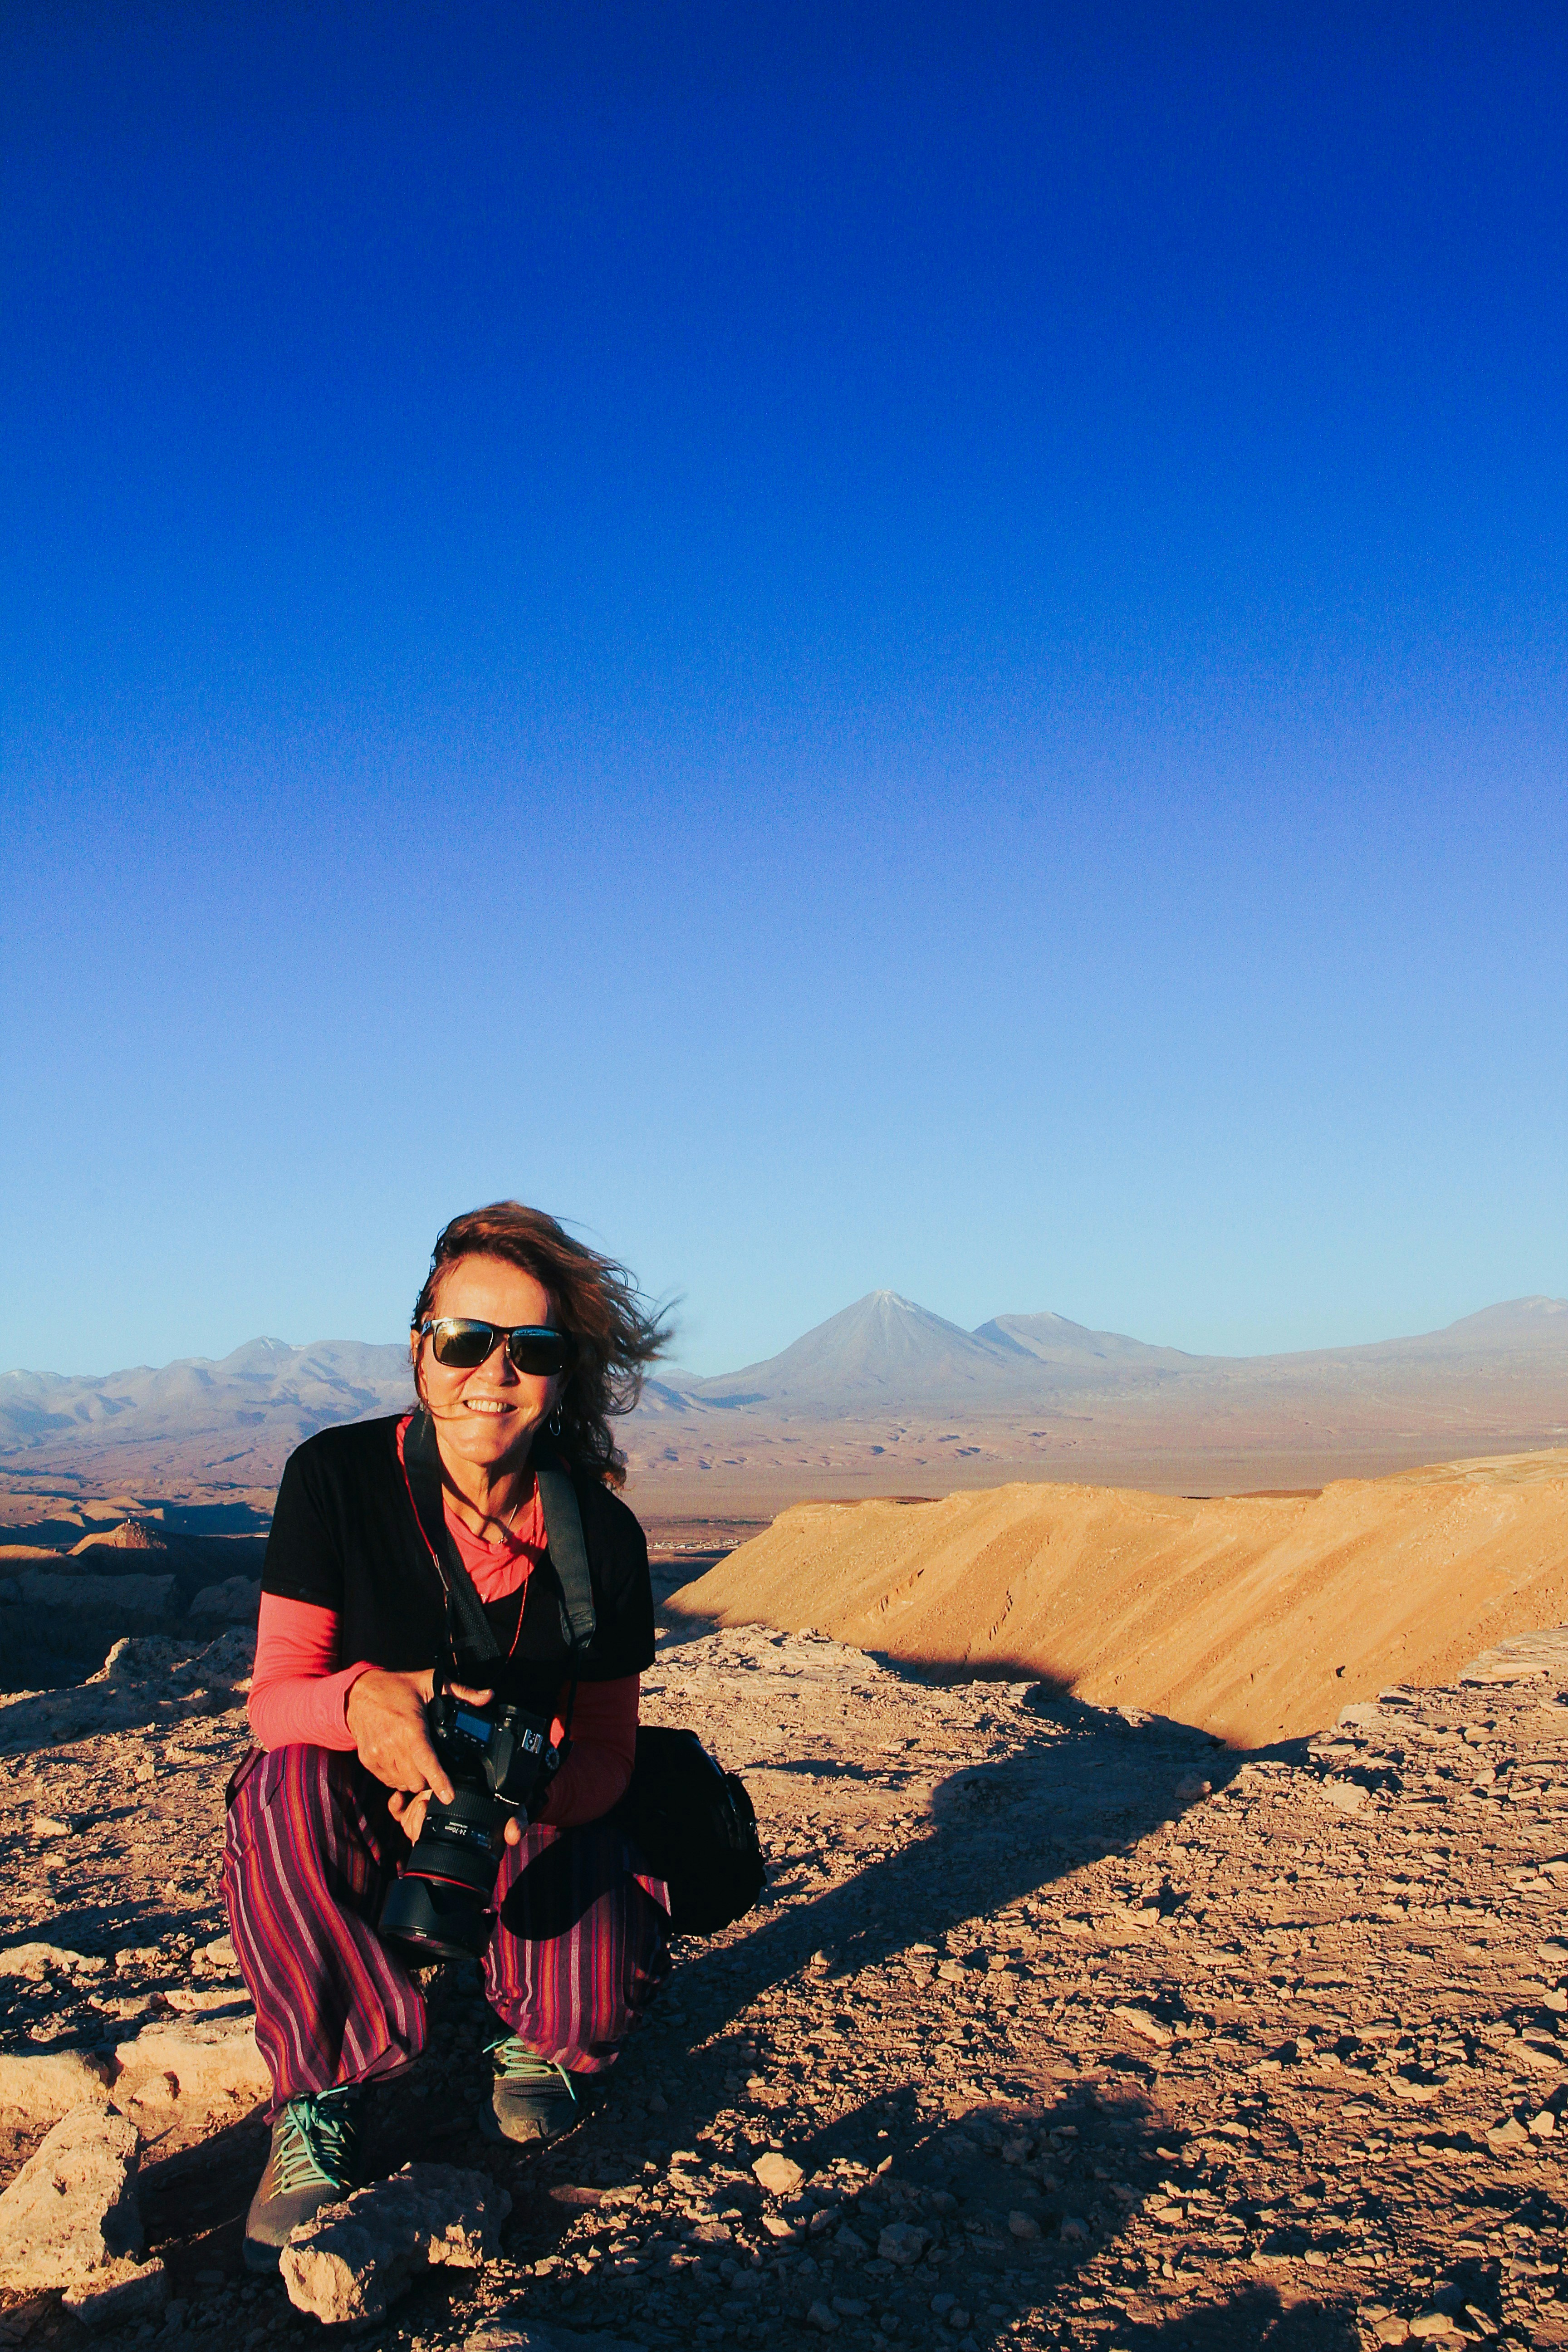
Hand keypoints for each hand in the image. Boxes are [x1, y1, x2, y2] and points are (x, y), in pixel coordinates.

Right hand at [346, 1668, 493, 1844]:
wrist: (357, 1694)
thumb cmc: (395, 1688)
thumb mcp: (429, 1682)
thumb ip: (461, 1692)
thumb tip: (487, 1696)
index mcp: (409, 1728)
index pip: (426, 1761)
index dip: (439, 1781)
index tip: (449, 1796)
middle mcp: (391, 1745)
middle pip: (416, 1780)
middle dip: (429, 1778)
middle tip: (434, 1766)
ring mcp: (377, 1755)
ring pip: (403, 1783)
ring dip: (413, 1778)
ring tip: (418, 1762)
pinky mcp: (368, 1761)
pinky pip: (388, 1781)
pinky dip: (398, 1776)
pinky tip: (403, 1761)